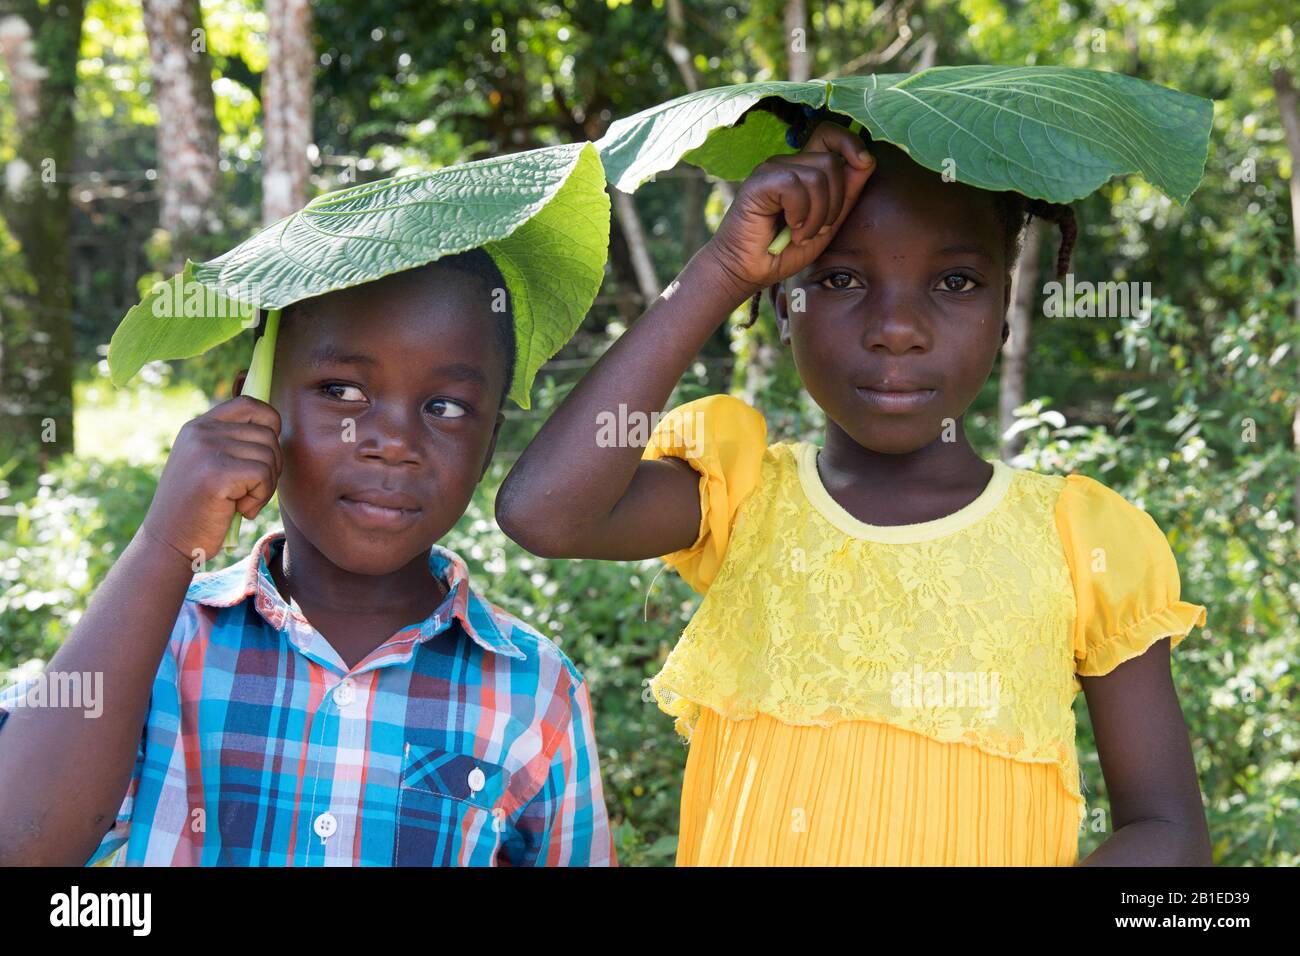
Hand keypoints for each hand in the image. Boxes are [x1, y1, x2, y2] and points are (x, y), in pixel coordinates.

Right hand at [141, 395, 283, 563]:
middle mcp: (201, 431)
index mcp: (198, 426)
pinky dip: (260, 498)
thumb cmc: (197, 509)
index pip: (249, 404)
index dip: (270, 424)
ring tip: (240, 502)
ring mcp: (207, 449)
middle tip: (251, 491)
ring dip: (265, 486)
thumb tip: (274, 425)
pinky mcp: (217, 472)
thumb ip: (232, 443)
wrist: (169, 542)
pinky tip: (239, 510)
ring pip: (269, 456)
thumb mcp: (209, 465)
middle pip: (268, 434)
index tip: (265, 453)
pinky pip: (264, 475)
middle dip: (271, 466)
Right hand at [704, 121, 875, 297]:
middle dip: (834, 203)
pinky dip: (799, 213)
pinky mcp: (759, 181)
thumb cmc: (783, 251)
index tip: (864, 162)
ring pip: (817, 176)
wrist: (747, 271)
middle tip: (817, 229)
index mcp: (803, 170)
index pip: (830, 135)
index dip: (851, 142)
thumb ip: (846, 195)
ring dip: (817, 215)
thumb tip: (867, 161)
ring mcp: (771, 170)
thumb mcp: (827, 225)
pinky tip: (789, 228)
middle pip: (831, 161)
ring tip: (801, 234)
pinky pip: (795, 185)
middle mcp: (787, 164)